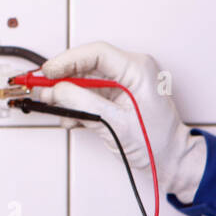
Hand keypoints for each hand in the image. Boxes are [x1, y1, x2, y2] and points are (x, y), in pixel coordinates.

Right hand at [37, 40, 206, 203]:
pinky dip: (76, 106)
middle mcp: (130, 72)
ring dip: (68, 96)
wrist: (171, 161)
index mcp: (138, 69)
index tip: (48, 73)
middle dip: (63, 80)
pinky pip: (89, 94)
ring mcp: (123, 84)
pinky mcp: (116, 97)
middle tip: (44, 92)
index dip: (68, 60)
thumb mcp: (115, 123)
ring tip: (56, 109)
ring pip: (84, 81)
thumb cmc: (157, 143)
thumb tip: (57, 90)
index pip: (96, 53)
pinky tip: (72, 119)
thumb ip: (83, 103)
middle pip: (87, 66)